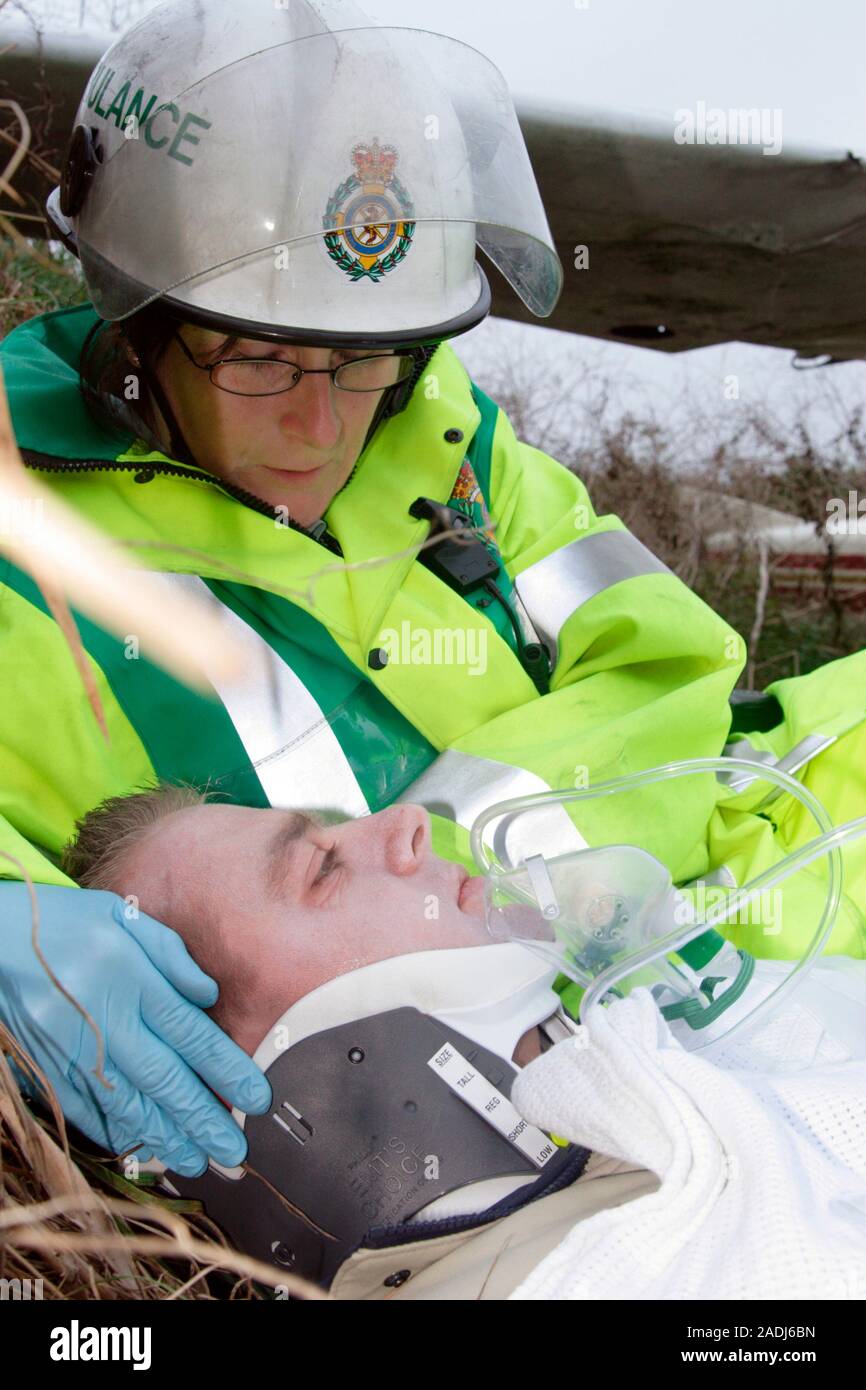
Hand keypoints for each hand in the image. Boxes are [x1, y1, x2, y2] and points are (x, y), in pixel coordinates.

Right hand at [0, 881, 271, 1175]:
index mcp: (128, 978)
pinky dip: (117, 1132)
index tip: (256, 1097)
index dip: (227, 1071)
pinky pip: (87, 1108)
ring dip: (166, 1136)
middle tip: (234, 1150)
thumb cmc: (62, 923)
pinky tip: (142, 1147)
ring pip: (128, 1103)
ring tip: (196, 1161)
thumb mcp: (123, 916)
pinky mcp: (47, 1066)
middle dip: (204, 1120)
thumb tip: (207, 996)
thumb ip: (170, 955)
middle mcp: (102, 1019)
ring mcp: (72, 1049)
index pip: (191, 1034)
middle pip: (164, 1079)